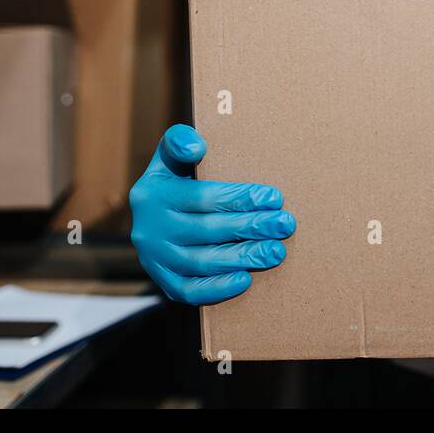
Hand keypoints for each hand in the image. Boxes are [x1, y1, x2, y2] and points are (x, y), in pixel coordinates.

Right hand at [129, 124, 295, 303]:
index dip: (240, 198)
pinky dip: (217, 288)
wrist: (154, 216)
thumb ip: (180, 141)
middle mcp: (148, 228)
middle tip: (284, 225)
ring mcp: (153, 258)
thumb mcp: (171, 155)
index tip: (273, 198)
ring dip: (243, 257)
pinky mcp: (161, 281)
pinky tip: (245, 279)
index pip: (202, 197)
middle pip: (207, 230)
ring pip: (201, 262)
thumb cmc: (175, 179)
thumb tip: (196, 146)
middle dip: (251, 227)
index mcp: (152, 193)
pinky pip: (189, 291)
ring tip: (275, 251)